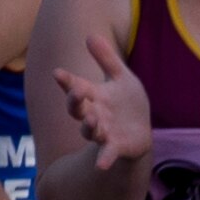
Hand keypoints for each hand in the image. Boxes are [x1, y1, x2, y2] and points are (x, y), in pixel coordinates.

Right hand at [49, 31, 154, 171]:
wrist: (141, 130)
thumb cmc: (127, 103)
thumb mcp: (121, 77)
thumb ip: (106, 58)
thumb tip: (89, 34)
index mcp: (94, 95)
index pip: (76, 86)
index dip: (66, 81)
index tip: (58, 73)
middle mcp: (94, 114)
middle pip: (77, 109)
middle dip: (75, 101)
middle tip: (77, 92)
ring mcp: (103, 131)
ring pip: (90, 130)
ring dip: (89, 126)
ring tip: (92, 120)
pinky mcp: (115, 147)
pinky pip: (106, 153)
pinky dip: (103, 159)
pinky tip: (100, 165)